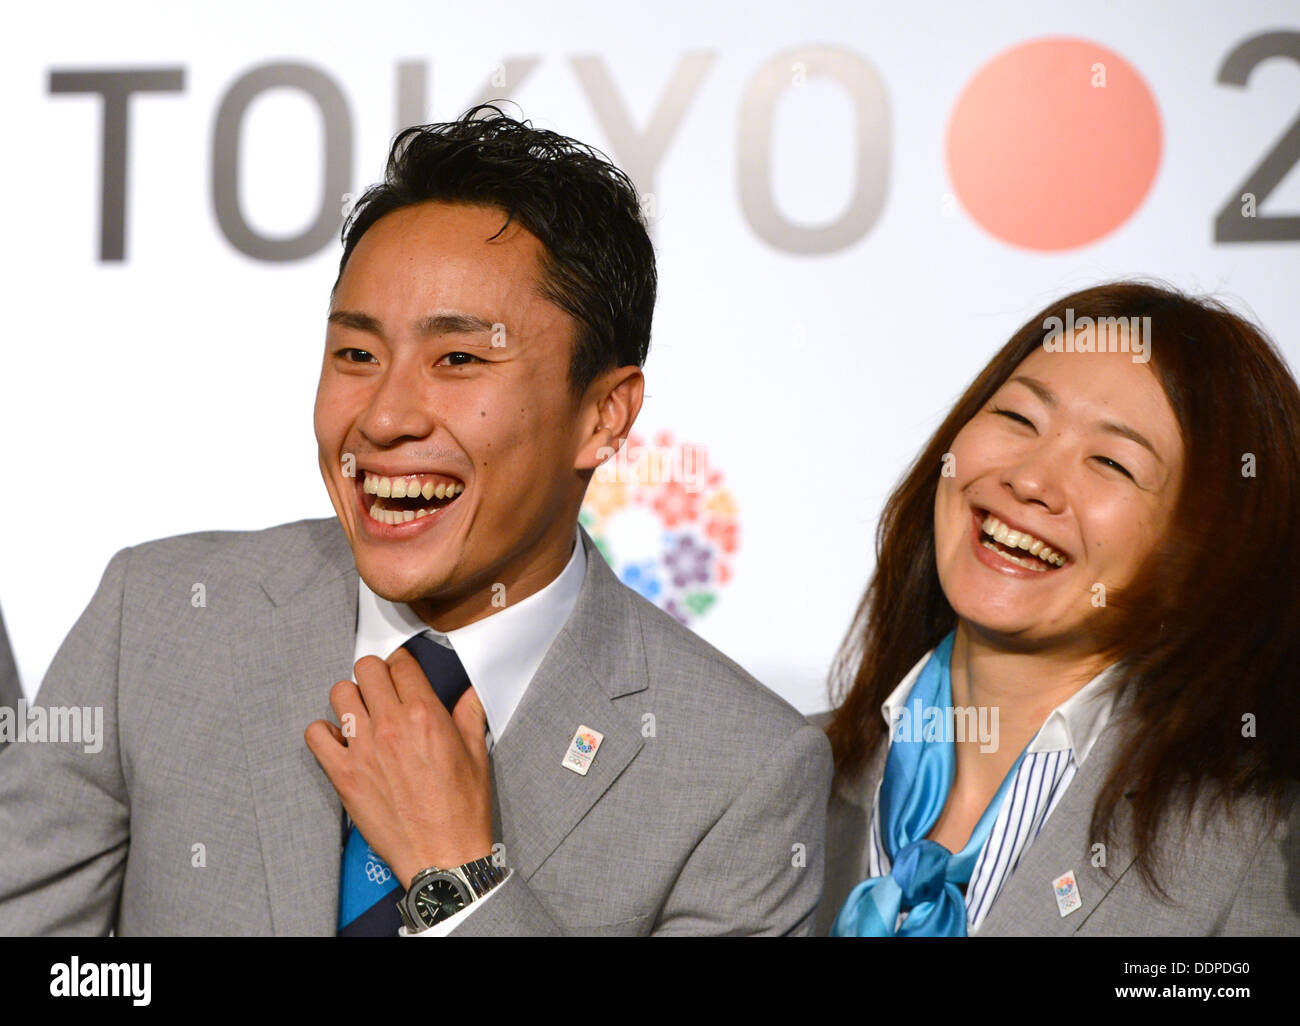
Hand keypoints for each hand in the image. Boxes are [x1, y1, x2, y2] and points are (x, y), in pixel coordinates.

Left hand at [305, 647, 493, 888]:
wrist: (442, 855)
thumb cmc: (462, 809)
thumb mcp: (477, 754)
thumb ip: (470, 715)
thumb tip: (470, 694)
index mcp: (426, 715)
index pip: (402, 664)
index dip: (402, 664)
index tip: (402, 673)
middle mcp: (392, 725)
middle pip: (366, 668)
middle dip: (375, 673)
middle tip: (382, 689)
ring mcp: (363, 749)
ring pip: (339, 693)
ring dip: (350, 698)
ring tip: (362, 714)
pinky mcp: (344, 775)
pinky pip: (315, 735)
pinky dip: (324, 733)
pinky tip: (341, 741)